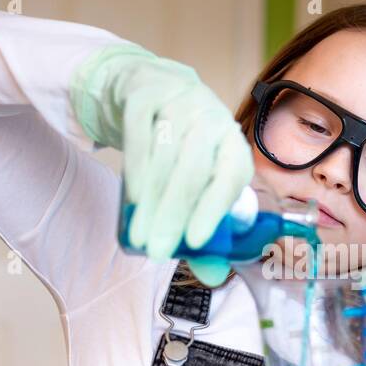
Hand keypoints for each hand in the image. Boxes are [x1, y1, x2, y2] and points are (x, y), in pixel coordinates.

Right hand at [70, 43, 252, 284]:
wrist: (151, 88)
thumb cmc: (180, 149)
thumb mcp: (197, 180)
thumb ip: (205, 225)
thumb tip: (212, 276)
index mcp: (231, 143)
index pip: (230, 175)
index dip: (214, 207)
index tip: (195, 240)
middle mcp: (211, 118)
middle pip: (193, 172)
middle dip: (174, 216)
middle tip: (158, 251)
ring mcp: (178, 102)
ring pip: (165, 158)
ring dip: (152, 201)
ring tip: (142, 235)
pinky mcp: (145, 94)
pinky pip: (139, 135)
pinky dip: (136, 170)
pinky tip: (134, 199)